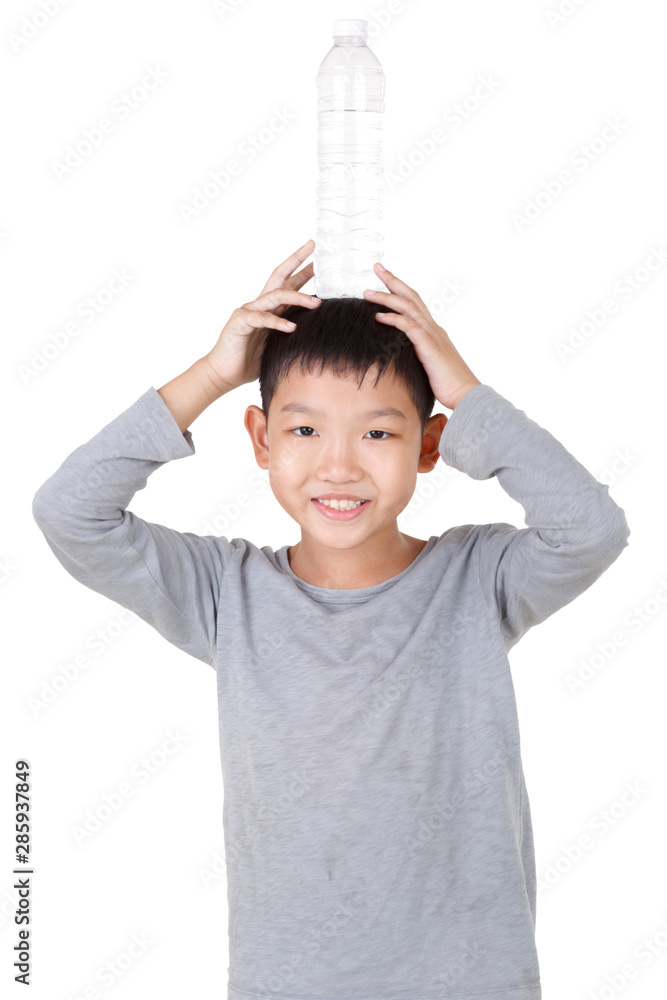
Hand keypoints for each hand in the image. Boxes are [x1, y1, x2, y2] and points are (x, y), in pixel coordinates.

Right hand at [203, 239, 321, 392]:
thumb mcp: (277, 342)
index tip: (318, 258)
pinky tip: (291, 327)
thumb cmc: (251, 360)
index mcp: (268, 308)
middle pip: (279, 276)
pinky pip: (261, 319)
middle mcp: (258, 305)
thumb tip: (314, 325)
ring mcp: (248, 312)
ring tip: (316, 303)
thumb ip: (289, 329)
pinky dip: (277, 323)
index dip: (302, 270)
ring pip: (275, 297)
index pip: (287, 283)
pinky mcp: (240, 323)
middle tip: (313, 247)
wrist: (225, 374)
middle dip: (296, 261)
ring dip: (297, 297)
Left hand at [363, 263, 481, 409]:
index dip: (399, 289)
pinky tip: (379, 316)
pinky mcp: (429, 346)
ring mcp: (432, 335)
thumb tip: (402, 354)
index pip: (414, 303)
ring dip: (387, 297)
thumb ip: (417, 354)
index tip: (384, 278)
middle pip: (411, 296)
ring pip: (408, 307)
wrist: (465, 393)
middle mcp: (433, 328)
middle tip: (377, 266)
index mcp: (433, 331)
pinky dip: (393, 319)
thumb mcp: (429, 364)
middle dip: (392, 280)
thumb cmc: (447, 384)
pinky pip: (409, 327)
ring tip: (368, 292)